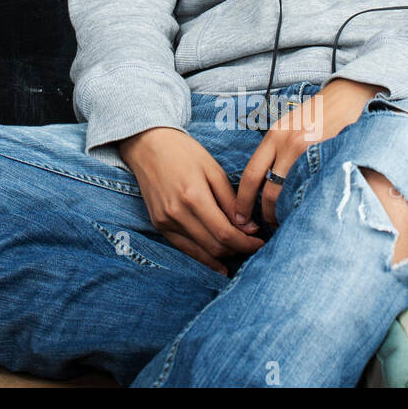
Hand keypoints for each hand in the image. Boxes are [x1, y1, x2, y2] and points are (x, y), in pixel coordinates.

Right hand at [118, 126, 265, 275]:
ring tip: (239, 250)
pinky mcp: (158, 224)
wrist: (147, 144)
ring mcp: (165, 221)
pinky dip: (203, 258)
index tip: (260, 242)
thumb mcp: (213, 170)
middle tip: (253, 246)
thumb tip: (250, 229)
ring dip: (223, 256)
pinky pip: (184, 248)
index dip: (246, 243)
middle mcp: (177, 213)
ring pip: (201, 252)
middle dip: (238, 250)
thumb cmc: (184, 152)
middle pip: (214, 246)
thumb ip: (231, 201)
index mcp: (193, 196)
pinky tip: (218, 264)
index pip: (225, 233)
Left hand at [234, 80, 382, 228]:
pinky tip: (308, 212)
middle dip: (264, 215)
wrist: (348, 98)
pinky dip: (308, 203)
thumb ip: (276, 153)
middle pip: (269, 191)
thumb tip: (264, 186)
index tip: (238, 219)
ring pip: (291, 193)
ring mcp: (310, 151)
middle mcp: (288, 143)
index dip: (242, 201)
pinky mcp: (330, 157)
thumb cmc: (316, 116)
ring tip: (286, 224)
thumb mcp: (288, 128)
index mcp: (273, 137)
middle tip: (264, 229)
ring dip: (286, 213)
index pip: (251, 175)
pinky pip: (314, 188)